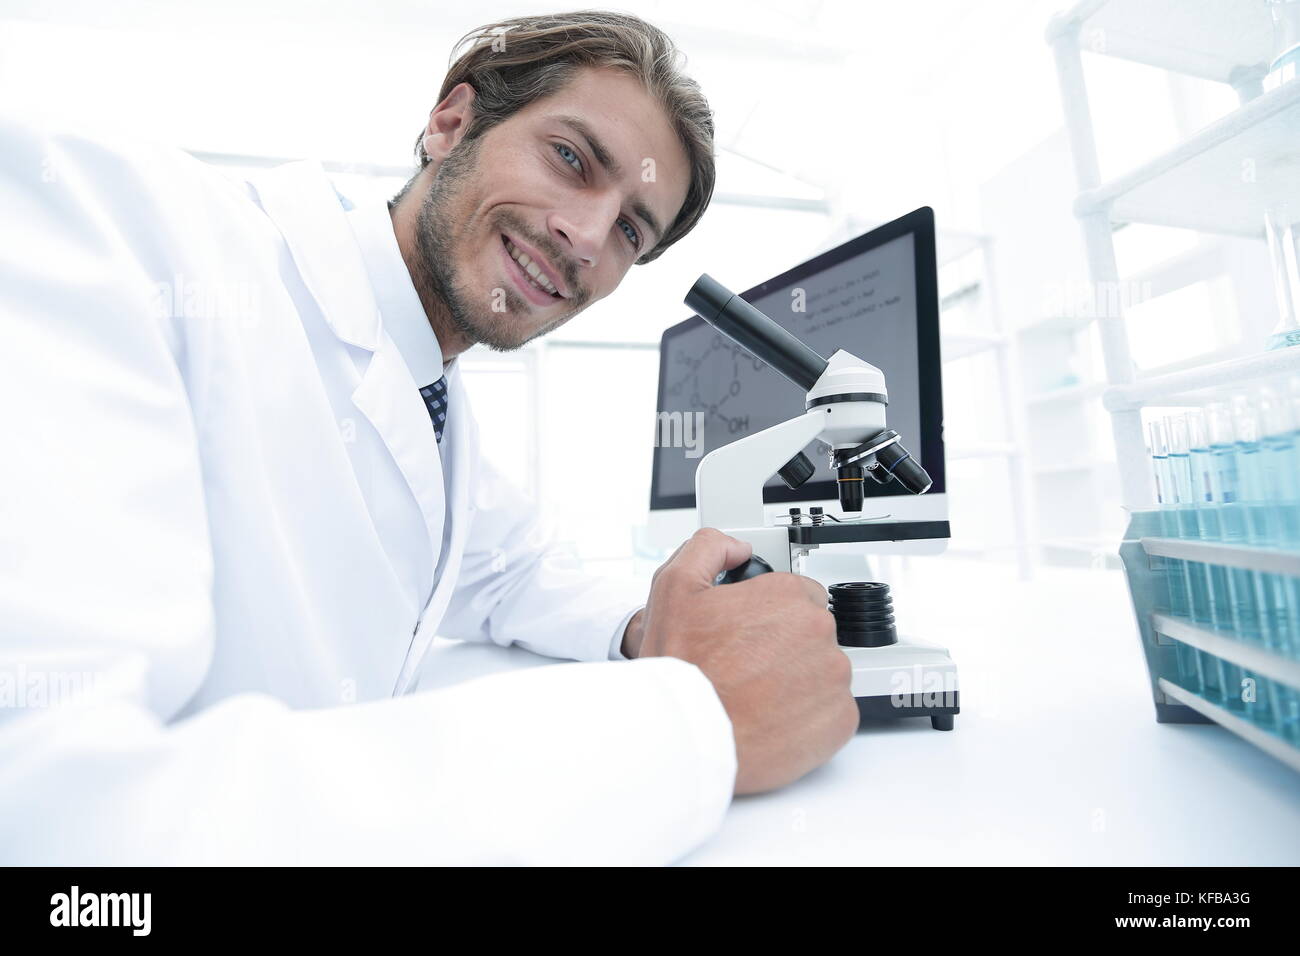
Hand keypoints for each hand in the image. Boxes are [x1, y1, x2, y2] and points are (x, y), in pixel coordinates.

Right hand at [637, 528, 857, 794]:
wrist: (688, 733)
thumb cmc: (682, 668)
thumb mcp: (673, 586)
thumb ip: (708, 548)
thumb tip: (737, 547)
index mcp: (787, 596)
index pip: (797, 594)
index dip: (769, 614)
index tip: (750, 634)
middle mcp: (818, 631)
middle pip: (811, 632)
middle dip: (784, 646)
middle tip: (747, 666)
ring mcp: (833, 677)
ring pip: (823, 670)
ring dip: (798, 680)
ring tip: (757, 695)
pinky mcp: (840, 720)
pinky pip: (833, 711)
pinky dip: (810, 716)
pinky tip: (774, 717)